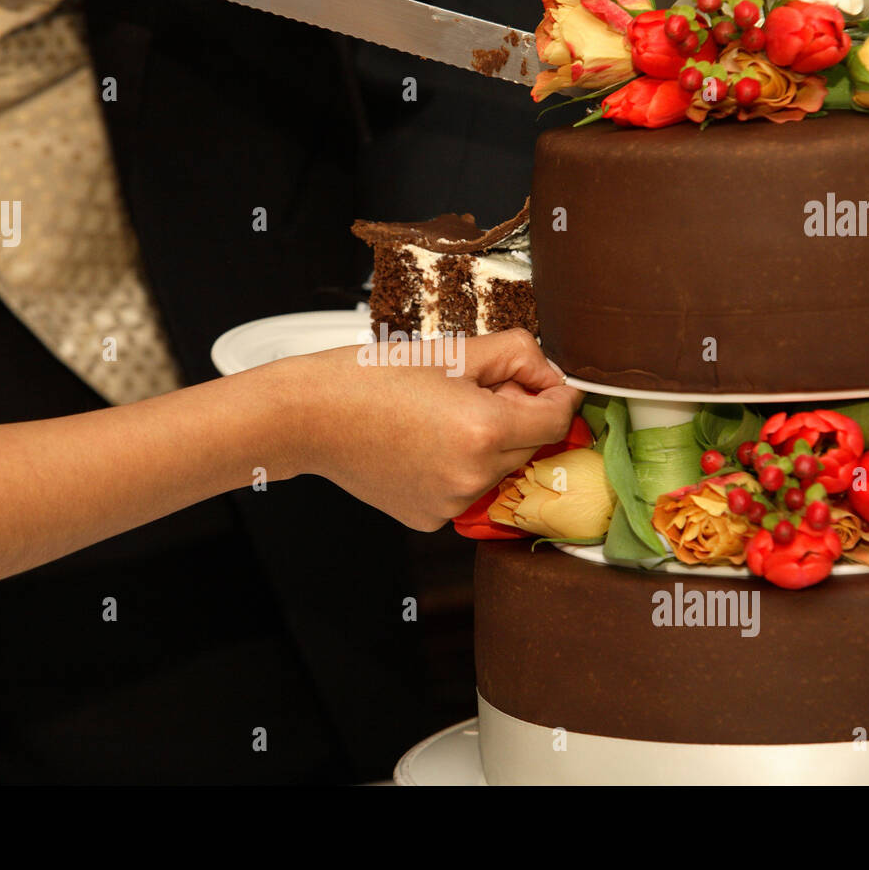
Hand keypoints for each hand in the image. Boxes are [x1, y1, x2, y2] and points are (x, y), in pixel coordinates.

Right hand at [290, 329, 582, 531]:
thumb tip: (550, 376)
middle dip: (518, 418)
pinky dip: (457, 469)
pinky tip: (421, 445)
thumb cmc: (372, 377)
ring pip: (498, 470)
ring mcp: (451, 503)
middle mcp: (473, 476)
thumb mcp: (453, 351)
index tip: (543, 385)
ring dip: (487, 446)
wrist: (310, 415)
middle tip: (474, 391)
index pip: (558, 421)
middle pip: (530, 447)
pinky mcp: (429, 518)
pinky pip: (465, 490)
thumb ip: (517, 356)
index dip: (556, 396)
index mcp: (484, 430)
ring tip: (438, 418)